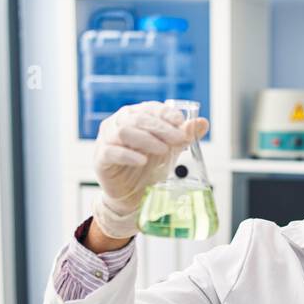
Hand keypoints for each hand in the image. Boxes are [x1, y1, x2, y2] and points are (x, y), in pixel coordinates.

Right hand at [91, 101, 209, 239]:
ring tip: (163, 150)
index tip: (180, 122)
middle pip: (139, 118)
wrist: (133, 195)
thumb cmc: (149, 167)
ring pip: (124, 131)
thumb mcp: (170, 150)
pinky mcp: (100, 157)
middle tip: (179, 138)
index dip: (165, 113)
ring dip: (147, 139)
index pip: (150, 108)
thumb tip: (203, 122)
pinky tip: (142, 160)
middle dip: (161, 128)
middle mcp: (119, 122)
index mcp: (135, 116)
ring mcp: (107, 138)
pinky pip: (111, 151)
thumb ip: (184, 135)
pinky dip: (128, 155)